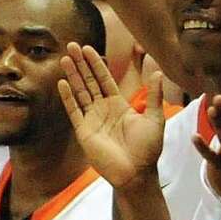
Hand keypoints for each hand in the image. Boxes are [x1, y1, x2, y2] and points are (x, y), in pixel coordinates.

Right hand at [58, 44, 164, 190]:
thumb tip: (158, 71)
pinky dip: (68, 98)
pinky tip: (62, 83)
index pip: (104, 79)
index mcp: (119, 105)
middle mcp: (103, 110)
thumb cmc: (148, 149)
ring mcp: (92, 120)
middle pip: (89, 82)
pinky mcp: (84, 132)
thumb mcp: (155, 118)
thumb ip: (154, 95)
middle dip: (81, 64)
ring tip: (65, 58)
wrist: (136, 173)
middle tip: (72, 45)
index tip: (88, 48)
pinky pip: (74, 111)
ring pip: (80, 93)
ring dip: (73, 76)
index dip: (96, 63)